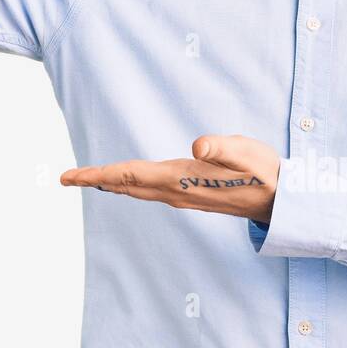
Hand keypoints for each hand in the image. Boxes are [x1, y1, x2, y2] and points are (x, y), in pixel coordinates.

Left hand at [60, 134, 280, 222]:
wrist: (282, 202)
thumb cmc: (265, 173)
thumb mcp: (247, 154)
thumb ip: (222, 148)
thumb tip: (197, 145)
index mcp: (181, 179)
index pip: (130, 175)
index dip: (99, 173)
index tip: (70, 177)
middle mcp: (176, 191)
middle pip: (126, 185)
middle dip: (95, 180)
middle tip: (64, 178)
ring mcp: (182, 195)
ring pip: (136, 190)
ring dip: (110, 183)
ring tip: (86, 178)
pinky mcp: (190, 193)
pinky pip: (148, 190)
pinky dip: (129, 185)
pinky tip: (124, 182)